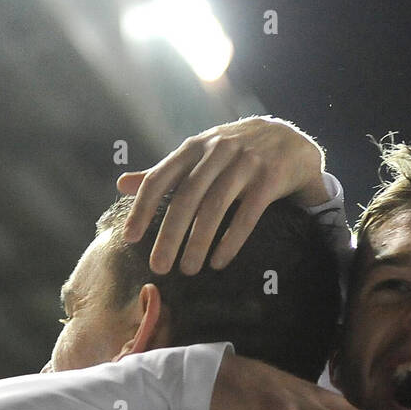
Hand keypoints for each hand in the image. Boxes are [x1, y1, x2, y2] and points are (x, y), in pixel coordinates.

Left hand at [117, 117, 328, 274]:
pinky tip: (219, 262)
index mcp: (194, 147)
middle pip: (187, 197)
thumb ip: (165, 172)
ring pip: (215, 207)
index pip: (160, 178)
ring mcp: (246, 162)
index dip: (143, 209)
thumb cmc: (236, 153)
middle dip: (170, 235)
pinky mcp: (270, 178)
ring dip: (198, 242)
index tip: (130, 238)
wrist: (289, 139)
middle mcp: (218, 151)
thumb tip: (121, 184)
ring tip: (188, 270)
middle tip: (159, 267)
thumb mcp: (199, 155)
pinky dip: (231, 240)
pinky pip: (248, 214)